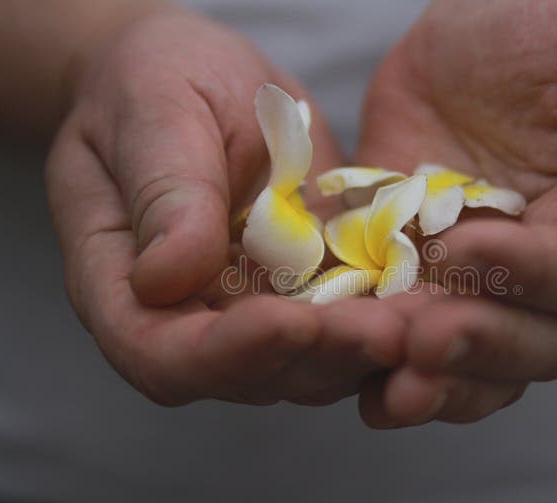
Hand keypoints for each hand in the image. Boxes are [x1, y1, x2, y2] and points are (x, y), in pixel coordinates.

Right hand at [46, 7, 404, 406]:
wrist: (199, 75)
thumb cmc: (152, 82)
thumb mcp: (151, 111)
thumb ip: (161, 191)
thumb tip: (165, 279)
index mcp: (122, 285)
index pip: (160, 353)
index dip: (224, 354)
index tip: (290, 323)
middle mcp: (190, 315)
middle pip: (249, 373)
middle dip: (321, 358)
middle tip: (387, 333)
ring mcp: (253, 307)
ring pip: (311, 361)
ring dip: (366, 350)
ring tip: (425, 322)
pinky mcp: (308, 287)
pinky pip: (348, 316)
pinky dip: (389, 315)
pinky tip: (433, 298)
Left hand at [356, 0, 556, 426]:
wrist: (475, 32)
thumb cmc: (555, 23)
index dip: (532, 274)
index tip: (465, 248)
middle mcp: (554, 277)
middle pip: (534, 344)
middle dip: (477, 347)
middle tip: (420, 341)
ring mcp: (484, 289)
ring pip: (471, 363)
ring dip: (429, 379)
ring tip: (383, 378)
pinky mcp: (418, 280)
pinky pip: (405, 338)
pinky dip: (377, 363)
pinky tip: (341, 366)